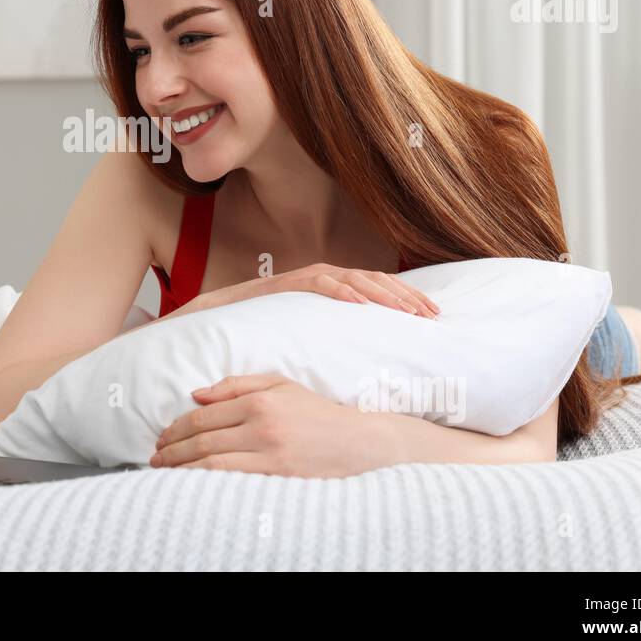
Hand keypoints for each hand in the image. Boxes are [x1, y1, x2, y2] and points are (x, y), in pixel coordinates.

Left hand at [149, 373, 402, 476]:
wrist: (360, 444)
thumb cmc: (317, 413)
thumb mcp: (281, 385)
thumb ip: (237, 386)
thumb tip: (196, 394)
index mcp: (261, 401)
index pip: (204, 416)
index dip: (177, 428)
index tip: (162, 437)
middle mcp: (263, 426)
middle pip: (203, 441)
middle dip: (172, 450)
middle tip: (155, 457)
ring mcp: (271, 455)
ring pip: (212, 465)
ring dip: (182, 469)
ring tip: (164, 472)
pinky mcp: (279, 479)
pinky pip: (232, 483)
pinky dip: (206, 484)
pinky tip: (191, 486)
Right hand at [181, 263, 439, 319]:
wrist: (207, 325)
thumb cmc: (256, 338)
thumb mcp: (304, 340)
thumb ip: (331, 342)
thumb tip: (369, 363)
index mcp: (327, 293)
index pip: (375, 289)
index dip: (405, 298)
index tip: (433, 316)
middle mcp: (316, 279)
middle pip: (371, 280)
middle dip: (404, 295)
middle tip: (431, 315)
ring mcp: (298, 280)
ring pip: (349, 277)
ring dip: (381, 292)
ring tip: (406, 309)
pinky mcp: (279, 287)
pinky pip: (314, 285)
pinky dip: (338, 290)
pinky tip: (359, 303)